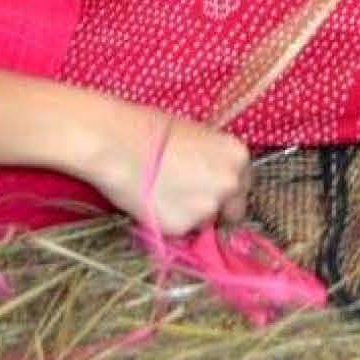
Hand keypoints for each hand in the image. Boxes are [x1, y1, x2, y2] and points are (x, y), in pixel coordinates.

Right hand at [71, 101, 249, 235]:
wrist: (115, 142)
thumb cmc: (149, 128)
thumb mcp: (194, 134)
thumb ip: (211, 158)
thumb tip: (209, 173)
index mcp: (237, 156)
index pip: (244, 184)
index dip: (225, 188)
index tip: (208, 187)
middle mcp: (230, 184)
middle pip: (233, 210)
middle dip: (215, 208)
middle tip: (187, 197)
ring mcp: (208, 208)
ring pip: (205, 223)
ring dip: (189, 215)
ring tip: (161, 195)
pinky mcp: (182, 227)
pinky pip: (180, 231)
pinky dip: (167, 222)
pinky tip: (151, 202)